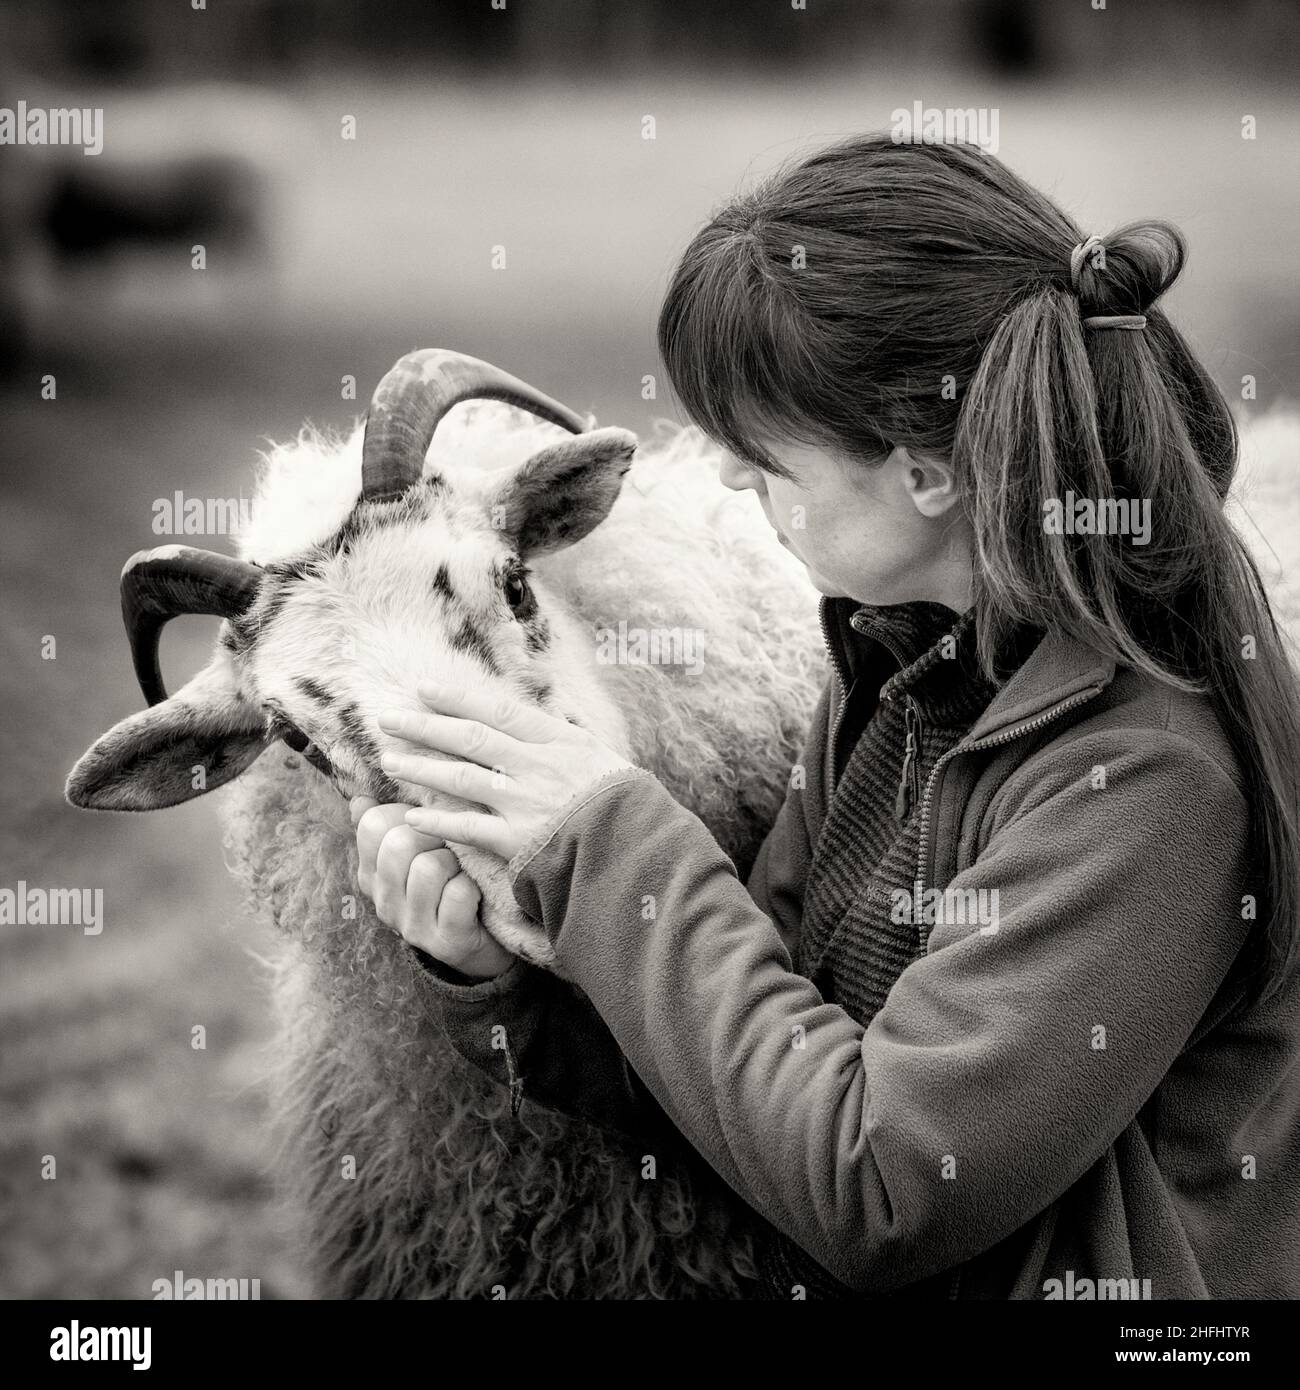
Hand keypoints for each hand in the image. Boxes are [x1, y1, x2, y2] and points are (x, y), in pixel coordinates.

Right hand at [351, 796, 513, 979]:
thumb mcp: (415, 855)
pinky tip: (474, 891)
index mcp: (372, 875)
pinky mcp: (446, 943)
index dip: (404, 813)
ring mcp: (413, 927)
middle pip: (398, 844)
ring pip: (428, 868)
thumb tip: (360, 799)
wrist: (483, 941)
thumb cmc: (448, 884)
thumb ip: (388, 826)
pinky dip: (471, 886)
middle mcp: (384, 903)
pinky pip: (458, 894)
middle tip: (448, 846)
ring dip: (455, 862)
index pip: (372, 824)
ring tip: (461, 869)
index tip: (425, 825)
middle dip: (432, 835)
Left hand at [375, 681, 632, 862]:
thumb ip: (566, 745)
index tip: (424, 689)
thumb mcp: (604, 762)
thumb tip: (537, 727)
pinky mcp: (519, 841)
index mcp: (562, 741)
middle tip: (387, 717)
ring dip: (421, 767)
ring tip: (389, 759)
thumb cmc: (628, 809)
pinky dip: (437, 820)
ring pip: (461, 777)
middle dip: (425, 726)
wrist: (643, 854)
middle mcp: (540, 766)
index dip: (457, 699)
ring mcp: (527, 803)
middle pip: (470, 738)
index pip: (499, 711)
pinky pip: (467, 827)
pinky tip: (411, 814)